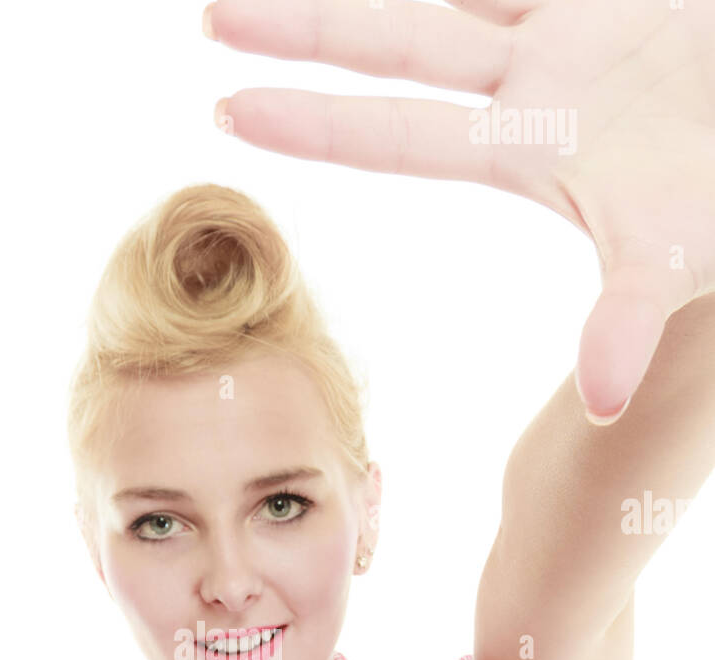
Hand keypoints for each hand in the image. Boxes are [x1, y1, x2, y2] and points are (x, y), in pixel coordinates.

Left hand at [204, 0, 714, 422]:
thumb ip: (630, 315)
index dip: (314, 125)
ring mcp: (565, 28)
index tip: (227, 112)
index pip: (393, 138)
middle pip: (394, 49)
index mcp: (524, 153)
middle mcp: (527, 88)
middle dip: (306, 29)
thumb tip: (603, 403)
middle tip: (210, 20)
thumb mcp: (674, 253)